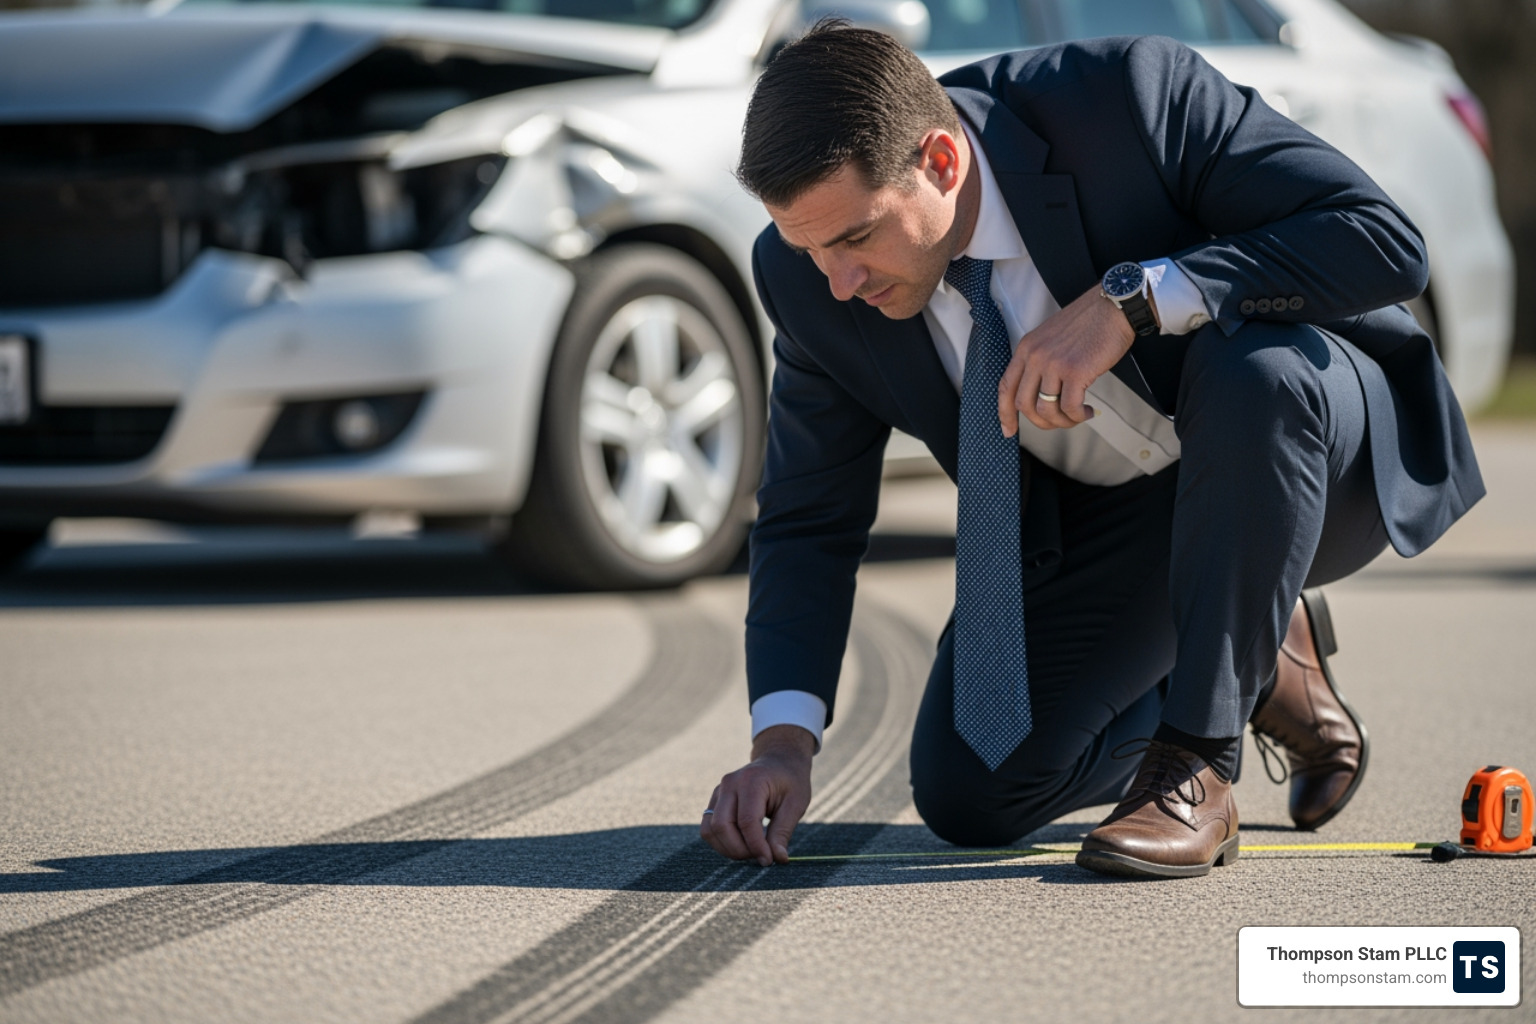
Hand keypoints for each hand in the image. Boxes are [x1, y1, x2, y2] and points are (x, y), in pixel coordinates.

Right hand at [701, 724, 814, 865]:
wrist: (779, 760)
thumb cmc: (791, 781)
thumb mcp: (795, 804)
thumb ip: (783, 832)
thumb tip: (777, 859)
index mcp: (752, 781)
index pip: (746, 821)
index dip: (756, 846)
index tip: (769, 860)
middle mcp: (729, 784)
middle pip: (722, 826)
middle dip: (739, 850)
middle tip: (760, 857)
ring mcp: (718, 791)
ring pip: (710, 829)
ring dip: (728, 849)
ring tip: (751, 852)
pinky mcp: (714, 800)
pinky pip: (708, 827)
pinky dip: (721, 842)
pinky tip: (741, 845)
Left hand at [997, 286, 1136, 434]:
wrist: (1112, 307)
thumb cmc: (1088, 323)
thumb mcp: (1051, 338)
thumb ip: (1040, 362)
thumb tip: (1041, 394)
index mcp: (1026, 348)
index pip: (1006, 386)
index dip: (1005, 413)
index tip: (1009, 430)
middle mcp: (1035, 356)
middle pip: (1024, 405)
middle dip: (1040, 422)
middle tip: (1058, 423)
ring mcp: (1053, 364)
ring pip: (1046, 409)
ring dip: (1062, 421)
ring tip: (1077, 416)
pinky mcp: (1075, 371)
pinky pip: (1070, 407)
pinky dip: (1079, 416)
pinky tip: (1089, 411)